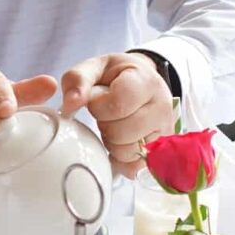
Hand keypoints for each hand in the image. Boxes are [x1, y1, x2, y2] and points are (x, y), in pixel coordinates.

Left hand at [60, 52, 175, 177]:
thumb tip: (69, 105)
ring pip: (127, 152)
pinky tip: (120, 142)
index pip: (117, 105)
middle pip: (120, 132)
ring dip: (112, 142)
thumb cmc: (116, 75)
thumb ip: (78, 80)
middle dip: (104, 125)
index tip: (98, 100)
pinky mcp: (161, 151)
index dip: (98, 106)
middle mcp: (162, 107)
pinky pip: (135, 167)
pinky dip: (121, 158)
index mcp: (146, 81)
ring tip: (114, 125)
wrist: (142, 81)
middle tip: (106, 114)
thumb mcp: (95, 67)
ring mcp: (165, 131)